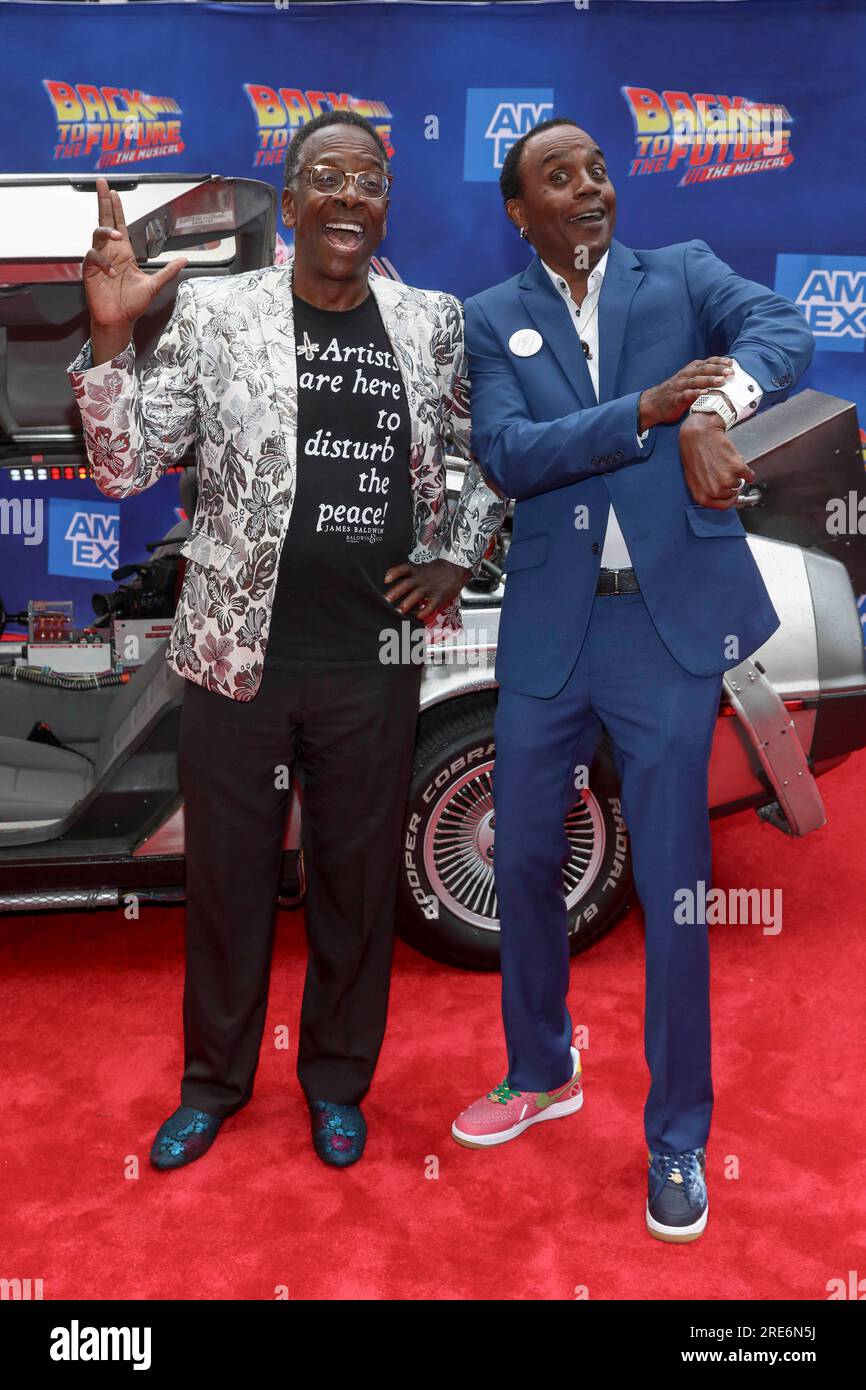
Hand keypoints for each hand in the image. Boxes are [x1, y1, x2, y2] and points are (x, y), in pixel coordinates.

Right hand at [83, 177, 187, 355]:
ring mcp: (100, 259)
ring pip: (97, 233)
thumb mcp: (155, 286)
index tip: (114, 192)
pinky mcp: (91, 270)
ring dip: (106, 231)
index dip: (116, 208)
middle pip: (105, 220)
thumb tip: (184, 260)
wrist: (119, 320)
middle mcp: (111, 252)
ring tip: (117, 235)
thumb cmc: (132, 305)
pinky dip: (102, 261)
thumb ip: (168, 271)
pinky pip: (94, 256)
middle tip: (102, 184)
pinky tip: (111, 272)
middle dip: (103, 202)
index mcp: (124, 252)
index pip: (119, 224)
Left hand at [383, 559, 470, 618]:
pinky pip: (430, 606)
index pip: (403, 569)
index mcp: (417, 571)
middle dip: (395, 593)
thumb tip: (394, 582)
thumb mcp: (423, 567)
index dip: (394, 573)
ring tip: (397, 612)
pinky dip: (423, 612)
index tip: (385, 579)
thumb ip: (410, 574)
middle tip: (385, 601)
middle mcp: (421, 579)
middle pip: (406, 585)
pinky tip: (417, 617)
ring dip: (405, 605)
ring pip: (415, 596)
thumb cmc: (438, 570)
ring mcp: (430, 588)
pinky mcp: (438, 597)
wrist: (457, 569)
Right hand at [639, 357, 734, 429]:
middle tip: (730, 371)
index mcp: (692, 369)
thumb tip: (726, 376)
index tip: (731, 363)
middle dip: (718, 369)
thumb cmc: (677, 391)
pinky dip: (696, 393)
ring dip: (709, 380)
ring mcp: (680, 386)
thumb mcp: (690, 380)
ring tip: (722, 381)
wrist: (655, 403)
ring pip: (697, 380)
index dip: (719, 362)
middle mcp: (686, 375)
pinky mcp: (676, 398)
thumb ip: (705, 376)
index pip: (708, 362)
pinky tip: (705, 393)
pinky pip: (687, 394)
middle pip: (704, 369)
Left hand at [679, 412, 755, 508]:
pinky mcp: (736, 468)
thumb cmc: (693, 453)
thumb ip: (705, 491)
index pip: (722, 507)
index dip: (728, 500)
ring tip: (728, 466)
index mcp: (702, 496)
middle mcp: (714, 491)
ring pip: (739, 484)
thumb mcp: (694, 479)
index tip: (732, 496)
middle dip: (731, 486)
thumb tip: (718, 497)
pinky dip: (747, 471)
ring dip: (737, 476)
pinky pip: (749, 475)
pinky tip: (739, 464)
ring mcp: (726, 480)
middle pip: (732, 495)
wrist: (699, 435)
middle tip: (727, 475)